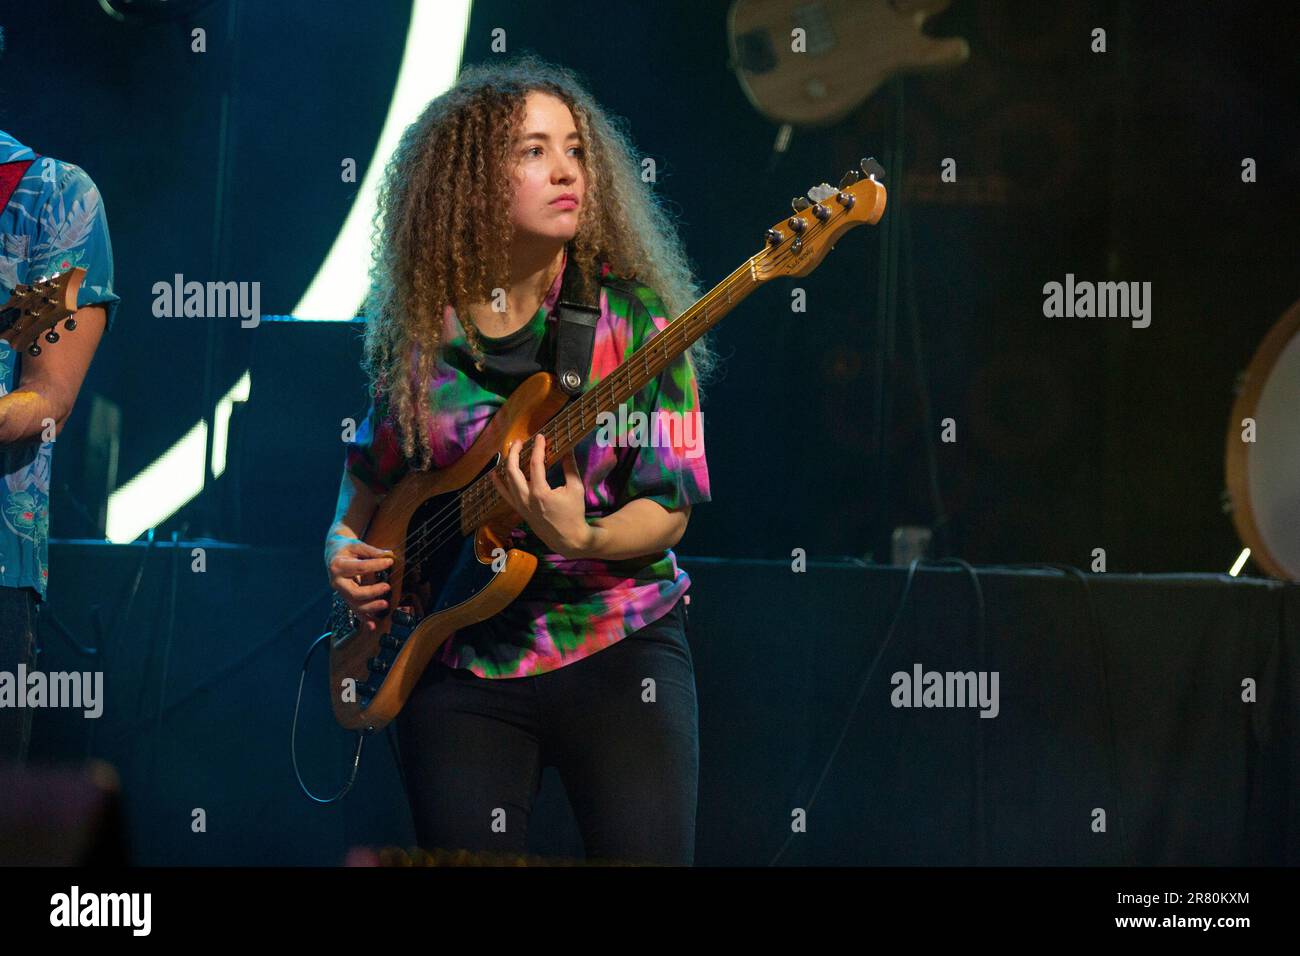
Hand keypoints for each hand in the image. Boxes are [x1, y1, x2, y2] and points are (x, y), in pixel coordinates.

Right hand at [325, 532, 393, 632]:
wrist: (333, 554)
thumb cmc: (345, 549)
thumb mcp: (356, 545)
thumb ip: (372, 551)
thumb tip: (389, 555)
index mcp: (338, 566)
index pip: (360, 567)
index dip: (376, 565)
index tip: (390, 561)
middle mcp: (337, 582)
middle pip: (354, 592)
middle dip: (372, 592)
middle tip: (387, 587)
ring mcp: (341, 592)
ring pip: (355, 604)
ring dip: (370, 607)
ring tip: (385, 604)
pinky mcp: (346, 597)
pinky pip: (355, 610)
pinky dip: (364, 618)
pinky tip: (373, 626)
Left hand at [490, 434, 594, 558]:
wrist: (567, 538)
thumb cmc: (574, 513)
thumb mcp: (576, 488)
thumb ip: (570, 467)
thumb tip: (567, 449)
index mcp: (540, 492)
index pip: (535, 464)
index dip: (537, 448)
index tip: (540, 437)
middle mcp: (526, 498)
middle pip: (513, 470)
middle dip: (514, 452)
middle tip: (519, 441)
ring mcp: (520, 505)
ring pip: (506, 480)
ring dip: (506, 464)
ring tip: (510, 451)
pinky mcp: (519, 510)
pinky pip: (504, 494)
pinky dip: (499, 483)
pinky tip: (495, 473)